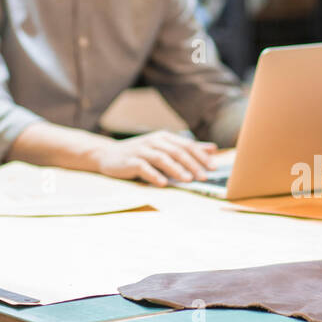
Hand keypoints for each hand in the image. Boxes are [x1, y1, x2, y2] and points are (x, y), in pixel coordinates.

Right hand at [89, 130, 217, 185]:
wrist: (108, 155)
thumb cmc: (140, 153)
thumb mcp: (163, 148)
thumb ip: (187, 149)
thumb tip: (213, 149)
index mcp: (164, 137)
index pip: (187, 145)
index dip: (201, 156)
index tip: (214, 168)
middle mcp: (153, 141)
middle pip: (177, 151)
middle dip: (192, 164)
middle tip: (204, 177)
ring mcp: (141, 150)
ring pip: (162, 158)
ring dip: (176, 169)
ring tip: (188, 180)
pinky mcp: (130, 161)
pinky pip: (144, 167)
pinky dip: (154, 175)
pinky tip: (163, 183)